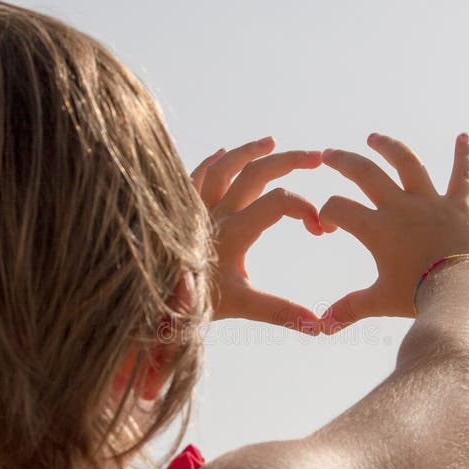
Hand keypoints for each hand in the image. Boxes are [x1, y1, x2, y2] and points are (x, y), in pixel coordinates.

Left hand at [191, 137, 323, 332]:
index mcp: (234, 232)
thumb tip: (319, 326)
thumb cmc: (195, 304)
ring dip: (250, 151)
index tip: (320, 229)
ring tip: (272, 142)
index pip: (279, 202)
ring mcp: (195, 207)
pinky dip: (212, 162)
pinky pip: (195, 175)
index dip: (306, 208)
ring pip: (225, 166)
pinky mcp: (178, 209)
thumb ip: (281, 311)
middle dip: (289, 161)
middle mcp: (215, 212)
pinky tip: (222, 152)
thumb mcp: (243, 306)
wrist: (149, 300)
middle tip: (316, 158)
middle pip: (257, 172)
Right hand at [318, 132, 468, 330]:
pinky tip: (465, 136)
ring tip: (375, 138)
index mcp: (377, 228)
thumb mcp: (379, 301)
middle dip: (343, 162)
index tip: (326, 226)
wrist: (462, 294)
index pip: (339, 208)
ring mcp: (431, 203)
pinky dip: (464, 155)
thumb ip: (349, 308)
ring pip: (407, 163)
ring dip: (389, 147)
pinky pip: (462, 176)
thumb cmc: (418, 298)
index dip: (326, 213)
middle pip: (365, 173)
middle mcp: (401, 207)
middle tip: (329, 155)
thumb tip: (321, 326)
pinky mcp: (459, 206)